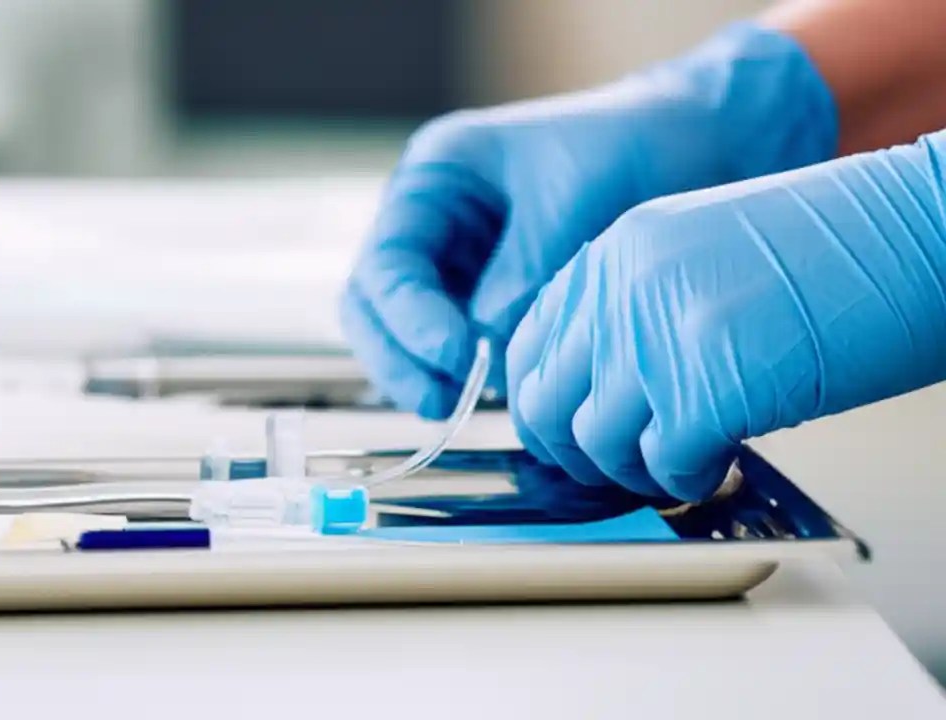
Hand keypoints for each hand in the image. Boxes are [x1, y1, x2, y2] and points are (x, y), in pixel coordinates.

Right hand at [341, 23, 835, 418]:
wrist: (691, 145)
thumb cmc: (630, 152)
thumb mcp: (567, 212)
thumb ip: (518, 282)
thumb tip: (484, 353)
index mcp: (436, 176)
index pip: (389, 264)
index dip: (411, 320)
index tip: (460, 357)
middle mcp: (428, 219)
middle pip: (374, 305)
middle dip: (402, 358)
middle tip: (448, 404)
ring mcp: (451, 259)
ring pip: (401, 332)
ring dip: (423, 373)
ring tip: (466, 407)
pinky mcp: (481, 295)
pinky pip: (450, 342)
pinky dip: (460, 372)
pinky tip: (495, 393)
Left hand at [507, 131, 945, 500]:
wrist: (916, 229)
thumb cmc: (832, 248)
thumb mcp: (698, 256)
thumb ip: (636, 310)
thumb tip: (600, 388)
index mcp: (614, 255)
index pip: (527, 346)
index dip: (544, 402)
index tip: (569, 429)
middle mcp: (620, 293)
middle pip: (545, 404)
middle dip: (576, 451)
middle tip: (619, 464)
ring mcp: (655, 340)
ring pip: (594, 444)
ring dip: (634, 470)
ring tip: (679, 460)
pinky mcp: (704, 391)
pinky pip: (662, 466)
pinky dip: (688, 479)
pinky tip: (721, 460)